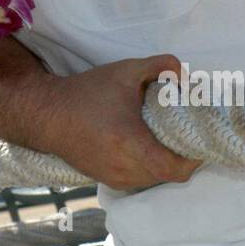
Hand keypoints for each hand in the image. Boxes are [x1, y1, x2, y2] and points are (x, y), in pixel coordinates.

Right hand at [44, 54, 201, 191]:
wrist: (46, 114)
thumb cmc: (87, 92)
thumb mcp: (125, 71)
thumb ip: (160, 65)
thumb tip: (186, 75)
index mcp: (130, 142)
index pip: (175, 168)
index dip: (194, 158)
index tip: (198, 140)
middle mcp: (124, 167)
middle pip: (168, 175)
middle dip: (182, 158)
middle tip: (186, 135)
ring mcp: (114, 177)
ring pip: (154, 180)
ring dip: (165, 164)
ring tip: (166, 140)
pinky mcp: (106, 179)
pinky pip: (138, 179)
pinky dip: (148, 167)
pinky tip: (145, 147)